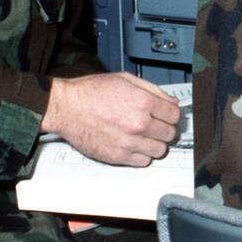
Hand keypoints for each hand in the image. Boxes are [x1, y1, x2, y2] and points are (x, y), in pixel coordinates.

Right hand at [40, 72, 181, 166]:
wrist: (67, 107)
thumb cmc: (91, 92)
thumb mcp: (126, 79)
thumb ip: (153, 91)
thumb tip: (171, 102)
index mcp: (143, 102)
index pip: (175, 115)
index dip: (171, 115)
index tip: (167, 116)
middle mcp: (139, 123)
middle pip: (169, 134)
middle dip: (165, 129)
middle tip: (156, 126)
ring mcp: (129, 142)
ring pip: (159, 150)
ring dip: (156, 144)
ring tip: (145, 137)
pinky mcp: (118, 156)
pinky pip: (143, 162)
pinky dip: (142, 155)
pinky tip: (134, 145)